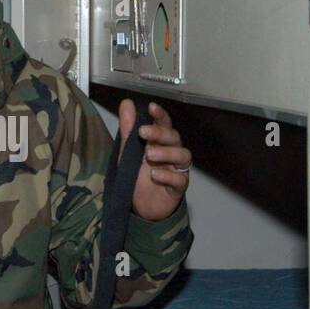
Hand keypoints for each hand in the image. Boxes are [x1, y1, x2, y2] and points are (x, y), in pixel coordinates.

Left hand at [119, 99, 191, 221]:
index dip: (160, 115)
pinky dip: (168, 176)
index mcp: (160, 142)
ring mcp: (177, 170)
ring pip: (183, 156)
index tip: (151, 108)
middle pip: (174, 138)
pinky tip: (154, 174)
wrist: (139, 205)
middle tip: (143, 132)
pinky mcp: (178, 188)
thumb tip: (126, 103)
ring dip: (167, 152)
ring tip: (149, 154)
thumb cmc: (137, 175)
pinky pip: (180, 180)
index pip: (164, 124)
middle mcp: (172, 153)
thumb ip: (128, 128)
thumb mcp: (128, 151)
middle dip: (160, 133)